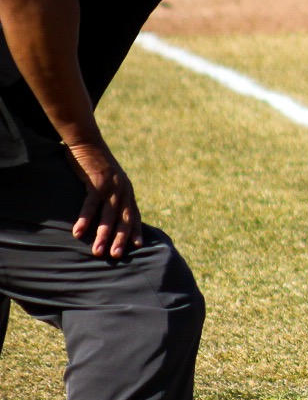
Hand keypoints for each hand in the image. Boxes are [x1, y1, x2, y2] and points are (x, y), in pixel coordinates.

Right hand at [67, 140, 141, 257]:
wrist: (87, 142)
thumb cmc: (96, 165)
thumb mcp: (109, 181)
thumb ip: (112, 196)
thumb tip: (111, 213)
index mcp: (127, 191)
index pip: (134, 215)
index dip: (136, 230)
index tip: (137, 247)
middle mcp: (122, 190)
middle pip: (123, 219)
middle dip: (120, 239)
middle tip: (115, 256)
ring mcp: (110, 187)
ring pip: (108, 215)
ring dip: (103, 235)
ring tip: (97, 252)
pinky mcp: (95, 182)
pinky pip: (90, 204)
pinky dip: (84, 219)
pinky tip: (78, 232)